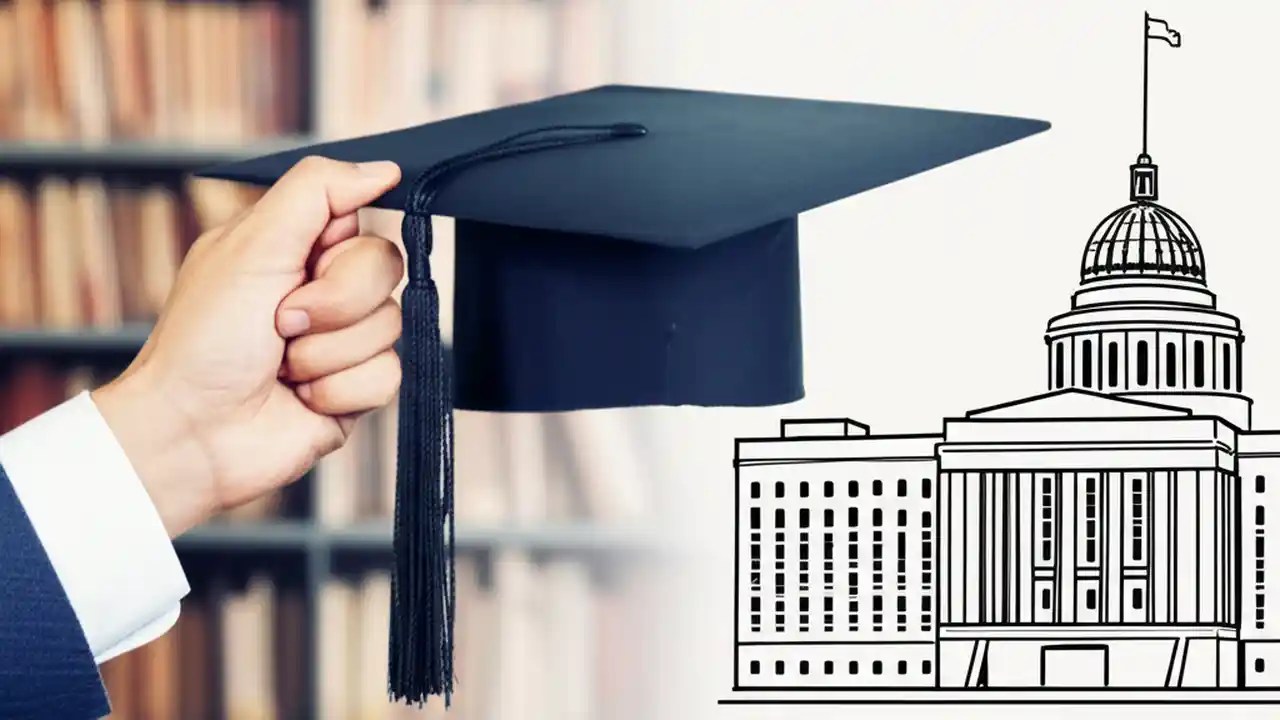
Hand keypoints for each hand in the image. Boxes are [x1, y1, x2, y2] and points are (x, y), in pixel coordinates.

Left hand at [93, 157, 404, 536]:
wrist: (192, 433)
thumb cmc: (203, 341)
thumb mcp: (251, 244)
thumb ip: (317, 190)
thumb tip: (383, 168)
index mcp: (296, 248)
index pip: (364, 222)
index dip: (337, 250)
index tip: (298, 266)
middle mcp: (323, 291)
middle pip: (388, 270)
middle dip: (334, 303)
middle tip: (281, 323)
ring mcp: (342, 341)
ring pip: (392, 326)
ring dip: (328, 352)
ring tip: (282, 367)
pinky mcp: (354, 390)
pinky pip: (389, 376)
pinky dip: (338, 389)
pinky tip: (301, 398)